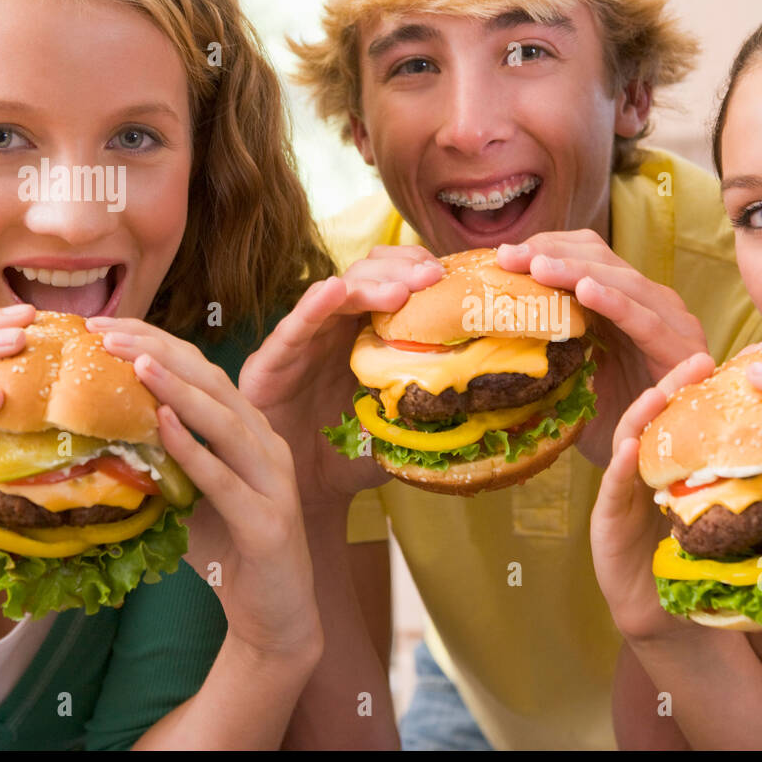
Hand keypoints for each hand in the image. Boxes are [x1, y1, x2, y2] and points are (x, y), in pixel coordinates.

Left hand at [86, 316, 318, 658]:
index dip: (157, 344)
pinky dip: (193, 450)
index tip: (105, 326)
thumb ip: (163, 463)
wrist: (276, 616)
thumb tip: (99, 434)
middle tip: (107, 333)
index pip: (203, 373)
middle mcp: (269, 446)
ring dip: (179, 391)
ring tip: (136, 364)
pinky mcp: (268, 522)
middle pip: (215, 384)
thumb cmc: (229, 552)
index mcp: (252, 433)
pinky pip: (227, 479)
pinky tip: (163, 427)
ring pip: (226, 423)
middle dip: (160, 353)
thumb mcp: (191, 497)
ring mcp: (274, 482)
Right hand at [237, 246, 444, 502]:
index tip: (450, 278)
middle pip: (366, 276)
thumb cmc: (354, 455)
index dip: (420, 272)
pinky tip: (331, 291)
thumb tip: (493, 404)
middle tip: (432, 277)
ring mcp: (302, 341)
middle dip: (401, 270)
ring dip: (367, 286)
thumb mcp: (403, 425)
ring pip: (333, 293)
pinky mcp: (269, 362)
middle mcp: (335, 328)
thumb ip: (434, 406)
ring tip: (398, 290)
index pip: (395, 283)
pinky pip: (291, 328)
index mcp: (369, 334)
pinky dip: (311, 307)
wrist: (306, 491)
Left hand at [498, 231, 706, 466]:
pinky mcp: (682, 348)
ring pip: (623, 282)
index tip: (504, 255)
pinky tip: (586, 291)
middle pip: (602, 259)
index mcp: (623, 303)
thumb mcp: (572, 376)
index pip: (586, 256)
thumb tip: (491, 327)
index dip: (547, 249)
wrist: (651, 465)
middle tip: (510, 256)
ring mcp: (672, 322)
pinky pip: (646, 321)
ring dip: (578, 271)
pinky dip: (616, 303)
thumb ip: (550, 347)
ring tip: (539, 267)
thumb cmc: (609, 423)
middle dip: (553, 253)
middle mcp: (651, 304)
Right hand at [590, 351, 716, 641]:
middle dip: (672, 385)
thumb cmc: (703, 567)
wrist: (671, 622)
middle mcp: (643, 471)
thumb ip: (749, 486)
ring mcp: (621, 494)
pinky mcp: (606, 524)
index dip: (698, 386)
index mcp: (672, 466)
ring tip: (660, 393)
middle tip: (697, 361)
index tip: (726, 360)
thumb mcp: (728, 519)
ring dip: (643, 416)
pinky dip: (619, 469)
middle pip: (655, 417)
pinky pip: (612, 490)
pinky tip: (629, 451)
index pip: (683, 415)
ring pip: (628, 444)